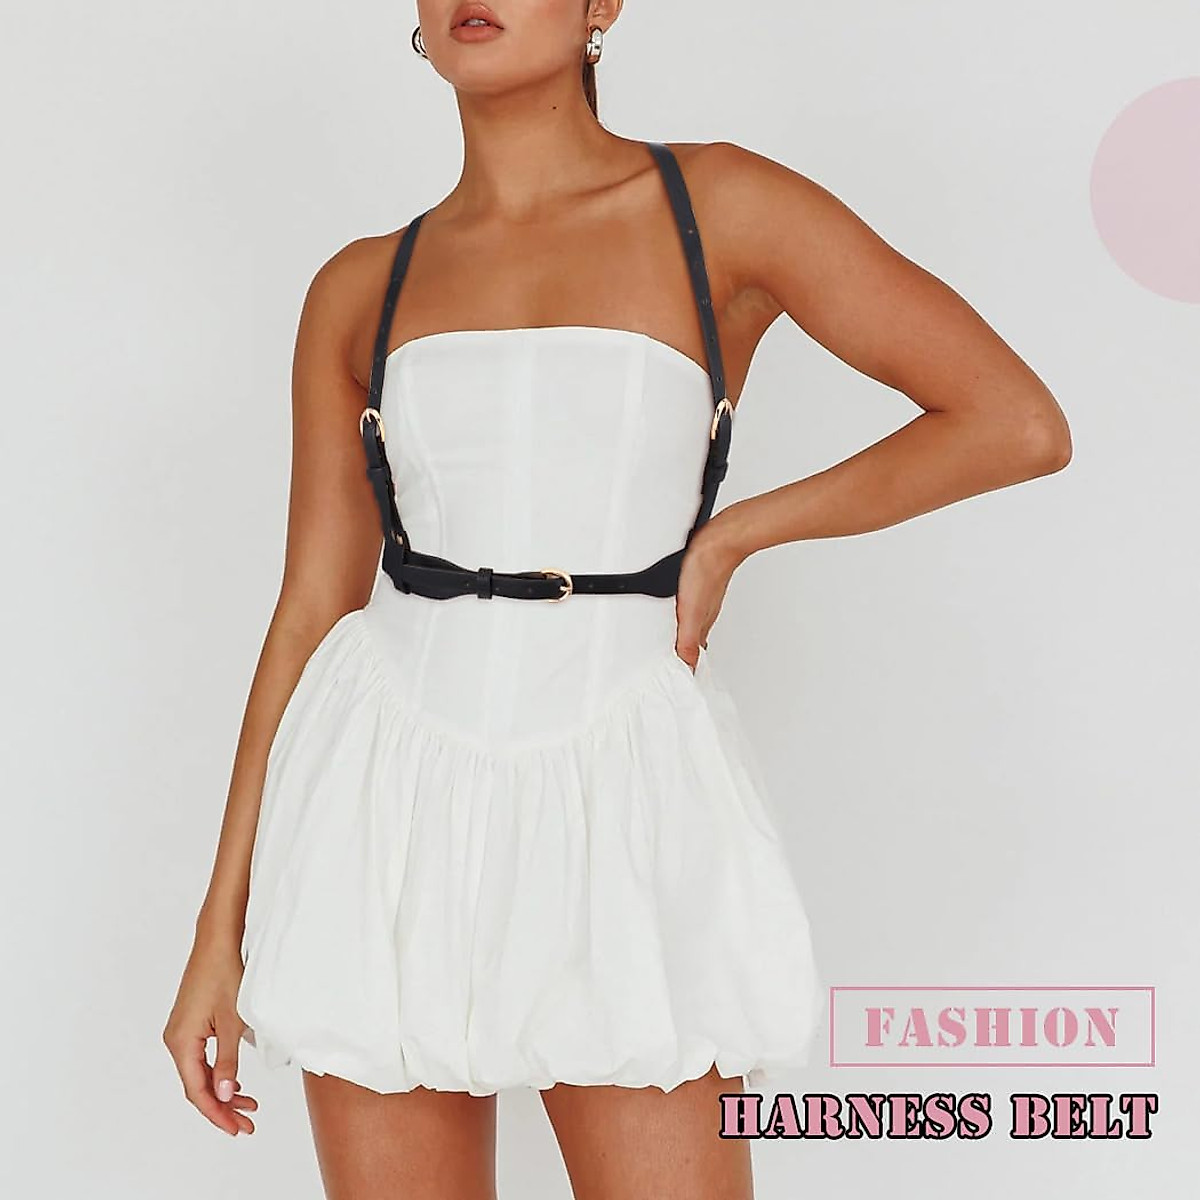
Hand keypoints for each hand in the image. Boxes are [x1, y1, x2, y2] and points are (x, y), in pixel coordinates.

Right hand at [162, 937, 257, 1136]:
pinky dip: (218, 1072)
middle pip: (197, 1085)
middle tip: (247, 1123)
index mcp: (181, 1042)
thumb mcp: (233, 1021)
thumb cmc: (225, 973)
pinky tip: (235, 1082)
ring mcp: (181, 1032)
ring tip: (248, 1105)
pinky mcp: (190, 1023)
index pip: (197, 1090)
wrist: (217, 940)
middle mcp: (176, 1040)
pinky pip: (201, 1058)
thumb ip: (227, 1061)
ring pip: (200, 1073)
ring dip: (222, 1091)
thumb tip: (223, 1095)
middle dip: (222, 1107)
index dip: (217, 1113)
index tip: (237, 1127)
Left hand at [674, 509, 746, 671]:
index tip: (681, 680)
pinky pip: (694, 607)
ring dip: (685, 637)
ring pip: (694, 624)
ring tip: (676, 647)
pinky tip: (681, 612)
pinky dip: (686, 616)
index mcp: (701, 624)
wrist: (722, 539)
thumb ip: (686, 639)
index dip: (687, 668)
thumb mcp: (690, 610)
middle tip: (676, 668)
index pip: (694, 654)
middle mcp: (705, 613)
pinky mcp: (702, 584)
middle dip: (685, 655)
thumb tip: (685, 665)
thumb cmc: (707, 570)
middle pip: (694, 642)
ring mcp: (704, 599)